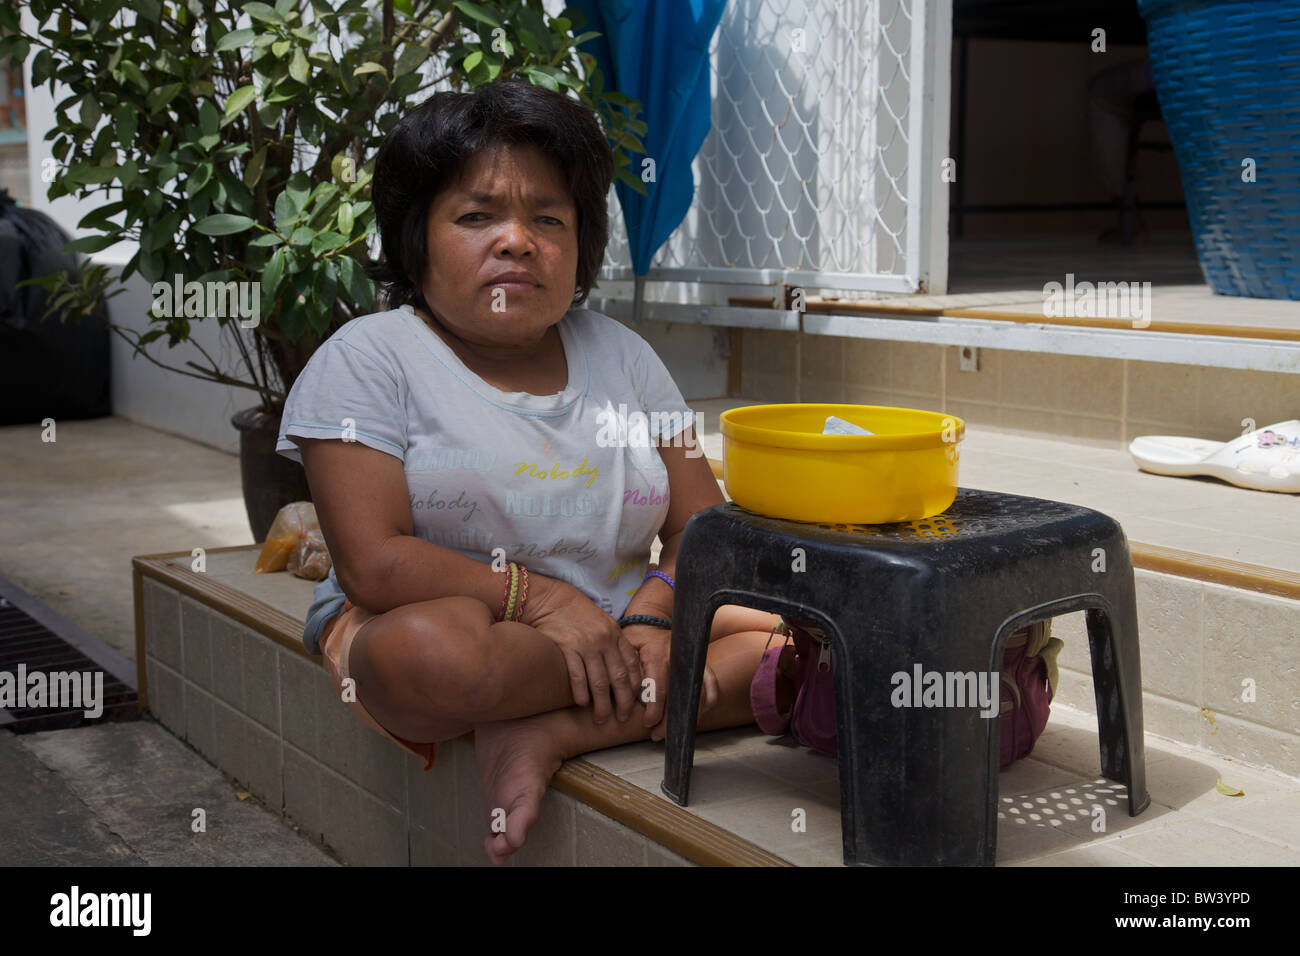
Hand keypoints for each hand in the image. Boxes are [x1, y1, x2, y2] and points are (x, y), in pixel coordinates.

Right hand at [519, 578, 643, 724]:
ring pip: (599, 683)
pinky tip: (582, 704)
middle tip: (621, 718)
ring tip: (600, 718)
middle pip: (619, 678)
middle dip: (622, 702)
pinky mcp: (567, 648)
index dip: (635, 686)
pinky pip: (577, 677)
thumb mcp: (602, 624)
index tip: (635, 701)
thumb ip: (613, 644)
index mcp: (615, 634)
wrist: (553, 600)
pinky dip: (581, 693)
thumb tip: (623, 670)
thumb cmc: (578, 615)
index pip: (632, 665)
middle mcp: (604, 640)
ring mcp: (586, 645)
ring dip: (601, 705)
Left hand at [622, 625, 719, 741]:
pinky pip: (712, 685)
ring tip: (674, 730)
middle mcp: (678, 658)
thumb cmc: (637, 637)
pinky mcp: (701, 663)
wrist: (653, 619)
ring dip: (688, 716)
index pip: (659, 689)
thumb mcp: (626, 649)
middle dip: (669, 721)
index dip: (654, 711)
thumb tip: (631, 696)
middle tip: (657, 735)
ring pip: (698, 694)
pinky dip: (707, 702)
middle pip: (679, 697)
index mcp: (656, 655)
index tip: (648, 724)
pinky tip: (695, 716)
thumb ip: (629, 670)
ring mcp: (692, 660)